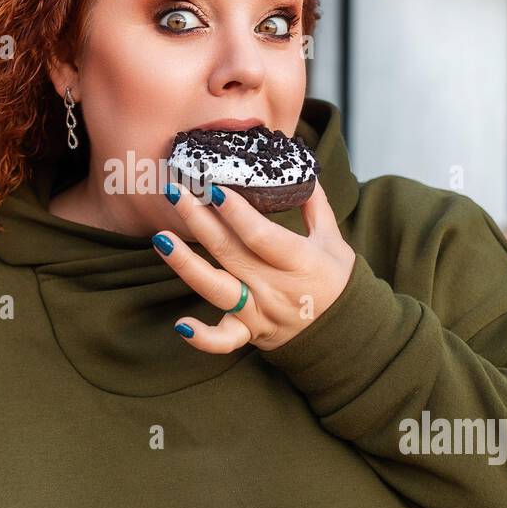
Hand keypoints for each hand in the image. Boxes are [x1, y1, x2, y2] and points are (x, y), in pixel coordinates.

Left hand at [153, 178, 356, 352]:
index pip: (262, 236)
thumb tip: (298, 167)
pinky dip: (203, 338)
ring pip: (217, 289)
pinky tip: (181, 325)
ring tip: (160, 238)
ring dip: (185, 264)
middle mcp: (275, 287)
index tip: (215, 188)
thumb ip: (315, 205)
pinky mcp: (249, 332)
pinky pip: (224, 340)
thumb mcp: (333, 240)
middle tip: (176, 192)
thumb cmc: (337, 282)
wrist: (345, 333)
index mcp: (299, 261)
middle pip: (230, 252)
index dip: (237, 213)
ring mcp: (259, 311)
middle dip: (199, 220)